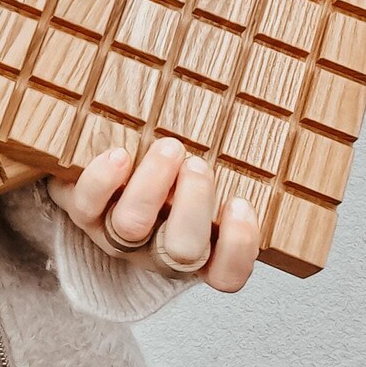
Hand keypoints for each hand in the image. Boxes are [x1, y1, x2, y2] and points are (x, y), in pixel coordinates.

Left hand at [46, 135, 260, 291]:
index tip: (241, 205)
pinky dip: (104, 179)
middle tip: (198, 166)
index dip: (238, 249)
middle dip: (193, 207)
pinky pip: (87, 206)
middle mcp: (156, 248)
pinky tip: (120, 154)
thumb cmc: (166, 171)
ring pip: (132, 227)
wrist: (95, 178)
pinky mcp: (82, 212)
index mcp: (197, 248)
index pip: (226, 274)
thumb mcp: (200, 174)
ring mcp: (115, 234)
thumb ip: (232, 156)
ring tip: (169, 148)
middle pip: (181, 252)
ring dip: (152, 185)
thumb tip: (284, 92)